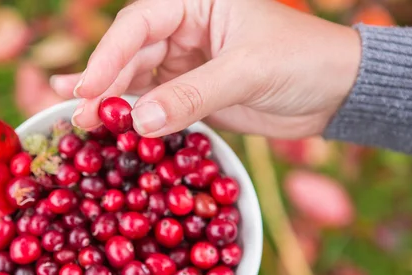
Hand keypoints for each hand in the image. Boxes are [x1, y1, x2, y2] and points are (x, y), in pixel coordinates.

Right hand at [50, 0, 360, 138]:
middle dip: (104, 84)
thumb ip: (193, 95)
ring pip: (139, 80)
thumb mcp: (248, 71)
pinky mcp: (193, 93)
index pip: (139, 24)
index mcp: (197, 2)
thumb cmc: (302, 61)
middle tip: (76, 115)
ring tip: (80, 122)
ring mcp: (187, 62)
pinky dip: (135, 117)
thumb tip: (139, 122)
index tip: (87, 88)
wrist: (335, 92)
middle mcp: (186, 28)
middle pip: (131, 54)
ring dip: (112, 102)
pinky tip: (110, 126)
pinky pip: (157, 104)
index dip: (108, 55)